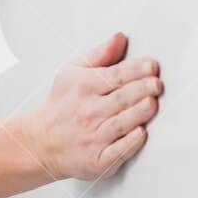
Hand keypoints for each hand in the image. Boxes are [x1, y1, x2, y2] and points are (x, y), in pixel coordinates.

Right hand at [25, 32, 161, 180]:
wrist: (40, 142)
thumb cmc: (61, 106)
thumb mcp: (72, 73)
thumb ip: (99, 55)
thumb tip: (120, 38)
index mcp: (85, 87)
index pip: (116, 75)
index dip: (136, 70)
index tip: (152, 66)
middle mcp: (90, 112)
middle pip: (122, 98)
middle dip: (142, 90)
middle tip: (157, 84)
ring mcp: (94, 137)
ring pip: (122, 123)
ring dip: (139, 113)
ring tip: (152, 103)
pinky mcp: (98, 160)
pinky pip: (118, 151)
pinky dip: (130, 143)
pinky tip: (140, 133)